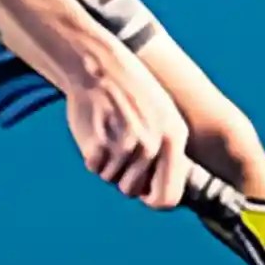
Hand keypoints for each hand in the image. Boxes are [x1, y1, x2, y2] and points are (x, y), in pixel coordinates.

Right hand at [64, 51, 191, 209]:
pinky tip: (94, 132)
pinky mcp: (99, 144)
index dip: (152, 199)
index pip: (168, 198)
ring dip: (105, 164)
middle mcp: (153, 145)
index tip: (142, 192)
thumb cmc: (129, 89)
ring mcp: (126, 145)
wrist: (99, 64)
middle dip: (122, 179)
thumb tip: (160, 193)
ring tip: (106, 135)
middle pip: (133, 191)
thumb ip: (166, 150)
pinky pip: (94, 168)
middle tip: (117, 154)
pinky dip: (90, 156)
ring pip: (110, 179)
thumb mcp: (162, 113)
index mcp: (174, 138)